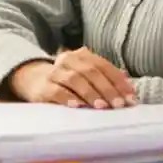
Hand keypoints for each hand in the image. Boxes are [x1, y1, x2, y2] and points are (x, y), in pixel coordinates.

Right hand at [9, 48, 136, 108]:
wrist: (32, 79)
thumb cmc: (67, 80)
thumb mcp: (85, 74)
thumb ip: (105, 77)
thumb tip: (129, 83)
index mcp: (82, 55)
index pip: (103, 66)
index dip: (118, 81)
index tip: (131, 97)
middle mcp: (68, 60)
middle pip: (90, 72)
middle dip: (107, 89)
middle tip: (119, 105)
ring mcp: (54, 73)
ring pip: (74, 80)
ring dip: (90, 93)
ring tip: (102, 106)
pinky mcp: (43, 87)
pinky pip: (56, 91)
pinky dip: (68, 98)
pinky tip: (78, 106)